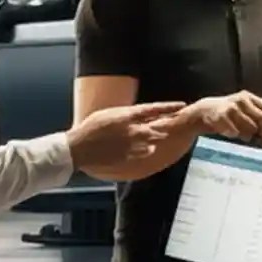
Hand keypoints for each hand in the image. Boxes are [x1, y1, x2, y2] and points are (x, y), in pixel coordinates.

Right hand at [66, 102, 184, 172]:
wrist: (80, 147)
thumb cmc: (90, 128)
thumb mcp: (108, 114)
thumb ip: (125, 115)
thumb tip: (136, 115)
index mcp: (126, 115)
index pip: (153, 109)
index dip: (169, 107)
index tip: (181, 105)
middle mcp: (132, 129)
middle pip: (157, 126)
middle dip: (166, 125)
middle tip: (175, 123)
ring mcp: (131, 144)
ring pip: (152, 140)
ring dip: (155, 137)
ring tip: (158, 135)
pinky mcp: (128, 156)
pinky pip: (145, 152)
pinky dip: (147, 149)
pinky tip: (146, 148)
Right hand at [161, 92, 261, 145]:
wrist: (204, 112)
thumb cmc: (231, 116)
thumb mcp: (248, 113)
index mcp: (254, 99)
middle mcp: (245, 100)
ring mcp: (233, 106)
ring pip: (250, 126)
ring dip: (252, 136)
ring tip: (248, 139)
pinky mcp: (222, 115)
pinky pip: (235, 131)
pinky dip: (237, 136)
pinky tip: (234, 135)